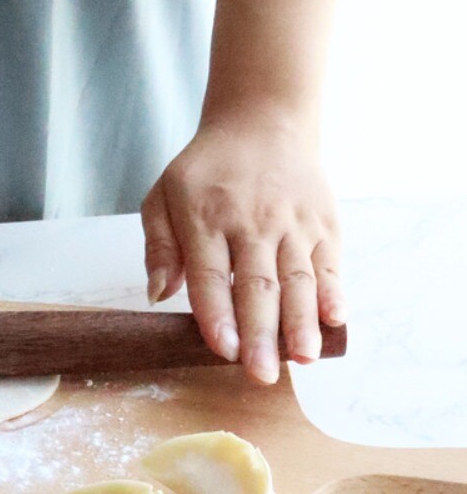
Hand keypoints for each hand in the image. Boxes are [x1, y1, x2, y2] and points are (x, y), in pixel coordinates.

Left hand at [141, 115, 345, 383]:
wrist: (263, 120)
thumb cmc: (205, 172)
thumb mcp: (163, 197)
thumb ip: (158, 248)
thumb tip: (158, 294)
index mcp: (206, 217)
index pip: (212, 275)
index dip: (218, 315)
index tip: (224, 351)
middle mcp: (252, 220)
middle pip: (258, 285)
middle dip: (262, 333)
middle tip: (262, 374)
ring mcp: (292, 221)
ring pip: (297, 278)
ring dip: (301, 321)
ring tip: (302, 358)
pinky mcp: (322, 221)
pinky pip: (329, 261)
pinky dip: (333, 291)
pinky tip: (335, 320)